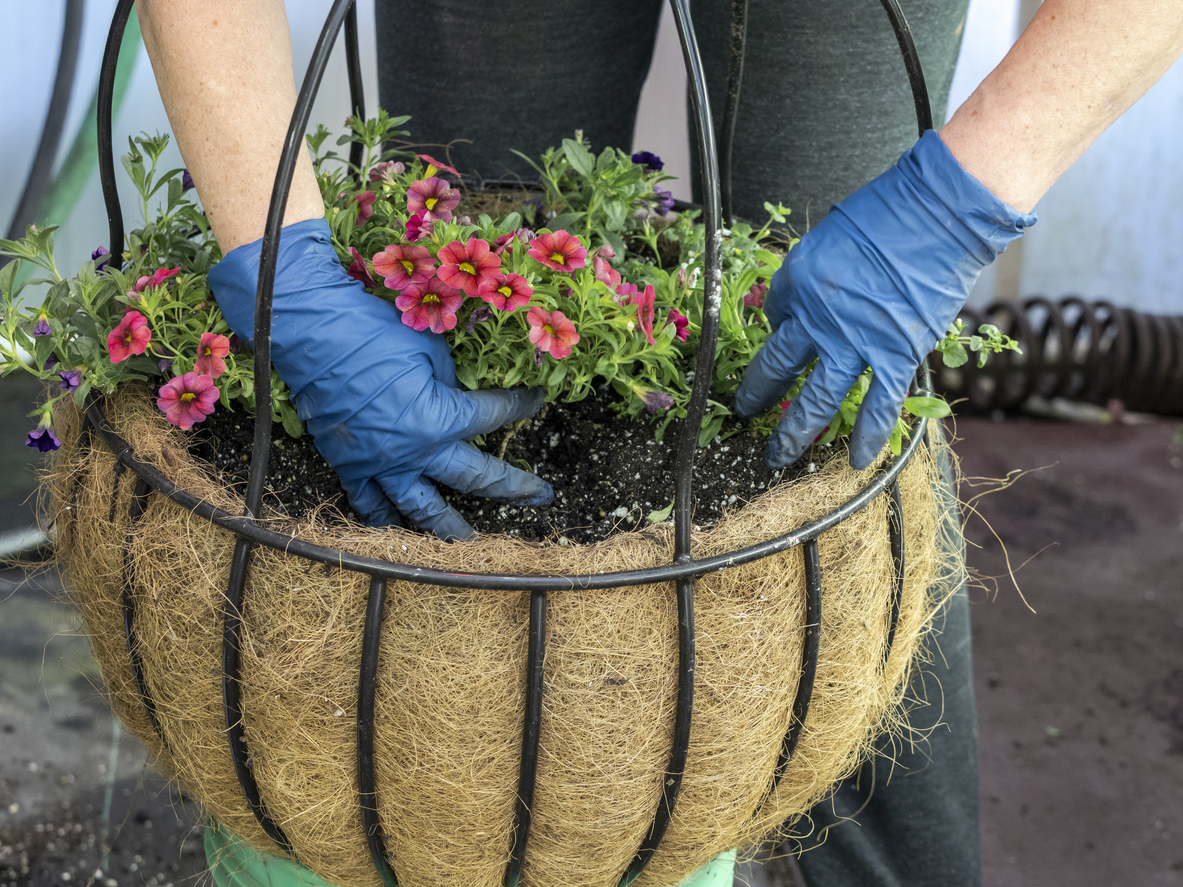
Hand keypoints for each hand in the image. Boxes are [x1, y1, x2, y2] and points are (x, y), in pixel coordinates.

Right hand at [208, 218, 552, 539]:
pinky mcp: (350, 466)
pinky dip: (385, 519)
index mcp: (442, 419)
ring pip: (424, 510)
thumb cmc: (373, 334)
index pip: (494, 415)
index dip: (520, 406)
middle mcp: (417, 452)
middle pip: (477, 479)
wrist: (312, 335)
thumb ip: (450, 380)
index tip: (536, 401)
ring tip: (472, 545)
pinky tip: (399, 529)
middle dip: (514, 488)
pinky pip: (369, 504)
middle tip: (539, 497)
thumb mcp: (429, 349)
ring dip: (451, 530)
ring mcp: (382, 465)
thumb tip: (456, 394)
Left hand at [735, 130, 1036, 470]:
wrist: (939, 216)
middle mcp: (817, 319)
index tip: (781, 337)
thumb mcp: (830, 236)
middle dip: (757, 394)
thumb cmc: (889, 215)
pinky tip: (856, 461)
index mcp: (797, 282)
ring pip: (816, 401)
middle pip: (777, 366)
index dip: (777, 327)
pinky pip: (877, 407)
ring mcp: (855, 343)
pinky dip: (868, 437)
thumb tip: (798, 302)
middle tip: (744, 413)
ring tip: (776, 456)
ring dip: (793, 433)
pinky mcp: (895, 357)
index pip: (774, 315)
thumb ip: (811, 275)